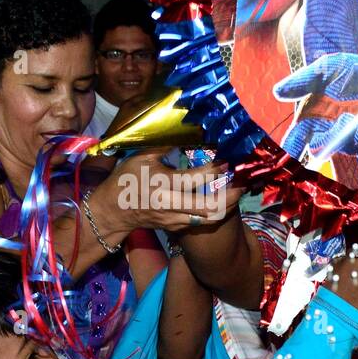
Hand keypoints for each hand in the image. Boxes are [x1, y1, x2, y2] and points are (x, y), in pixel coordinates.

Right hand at [93, 151, 242, 235]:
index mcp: (164, 184)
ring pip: (210, 218)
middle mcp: (172, 204)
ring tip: (237, 192)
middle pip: (211, 206)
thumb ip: (166, 146)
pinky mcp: (176, 227)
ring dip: (227, 206)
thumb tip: (189, 132)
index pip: (197, 178)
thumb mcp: (142, 157)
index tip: (229, 160)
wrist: (114, 210)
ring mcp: (175, 219)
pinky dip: (215, 212)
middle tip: (243, 183)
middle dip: (232, 196)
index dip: (217, 170)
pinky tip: (222, 201)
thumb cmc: (126, 179)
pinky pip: (201, 222)